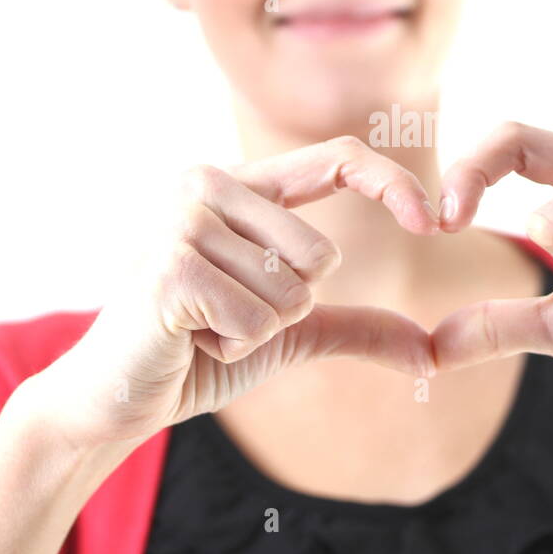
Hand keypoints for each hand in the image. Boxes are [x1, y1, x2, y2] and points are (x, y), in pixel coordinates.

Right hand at [21, 136, 439, 450]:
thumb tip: (432, 354)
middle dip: (290, 308)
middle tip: (227, 314)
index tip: (435, 222)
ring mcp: (184, 221)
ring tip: (203, 326)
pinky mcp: (171, 269)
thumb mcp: (291, 332)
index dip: (392, 182)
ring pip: (292, 293)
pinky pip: (259, 321)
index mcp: (241, 185)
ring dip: (257, 331)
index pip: (336, 157)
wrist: (117, 396)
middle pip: (322, 254)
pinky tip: (189, 339)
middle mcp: (208, 184)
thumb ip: (358, 327)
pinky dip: (235, 346)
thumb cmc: (200, 350)